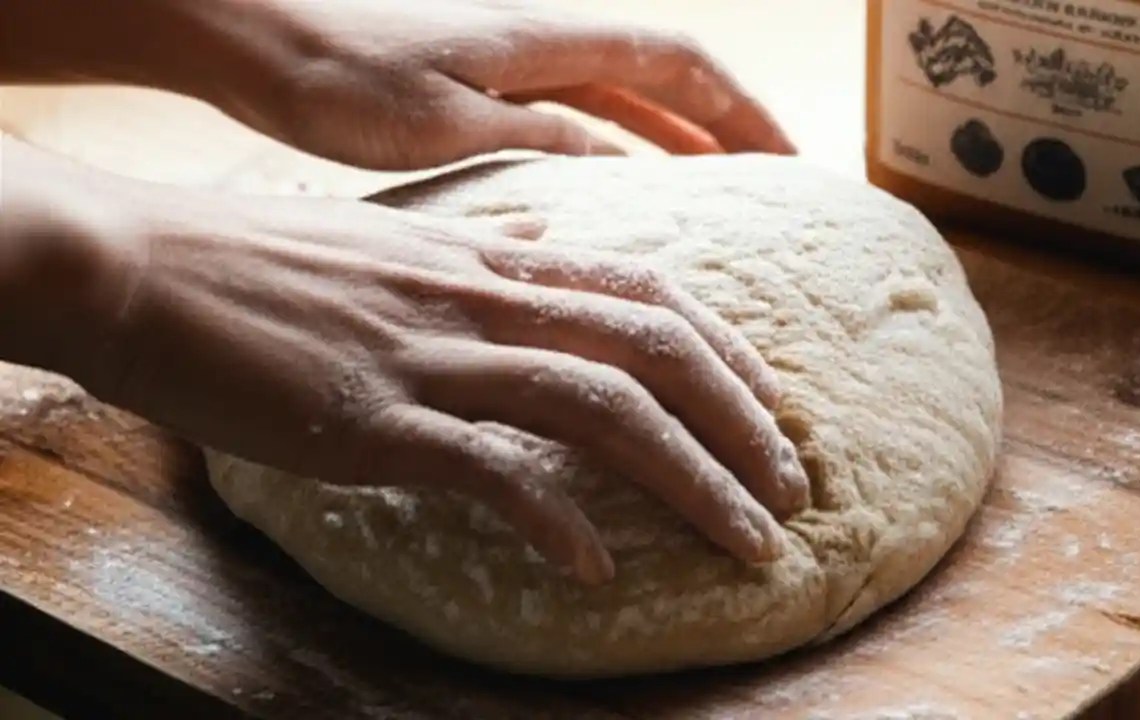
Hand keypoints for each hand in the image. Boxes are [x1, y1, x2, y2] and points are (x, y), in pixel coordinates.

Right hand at [77, 181, 806, 584]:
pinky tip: (593, 567)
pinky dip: (554, 519)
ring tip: (747, 539)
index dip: (726, 350)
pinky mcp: (374, 419)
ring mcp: (431, 358)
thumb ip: (478, 252)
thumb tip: (542, 246)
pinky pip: (490, 470)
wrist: (141, 268)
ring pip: (601, 407)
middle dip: (741, 420)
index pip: (645, 291)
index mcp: (486, 259)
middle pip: (652, 347)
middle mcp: (478, 299)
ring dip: (691, 477)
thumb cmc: (262, 263)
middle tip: (792, 487)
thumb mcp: (393, 243)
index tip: (769, 406)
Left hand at [207, 0, 795, 168]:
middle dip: (725, 126)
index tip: (787, 157)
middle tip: (774, 184)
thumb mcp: (446, 118)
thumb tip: (617, 160)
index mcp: (545, 41)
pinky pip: (577, 115)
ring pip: (622, 98)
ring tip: (722, 191)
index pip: (675, 65)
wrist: (255, 38)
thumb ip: (537, 136)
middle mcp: (542, 45)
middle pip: (662, 79)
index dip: (738, 110)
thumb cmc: (336, 74)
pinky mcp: (482, 89)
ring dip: (677, 139)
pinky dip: (619, 147)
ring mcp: (514, 66)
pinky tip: (625, 185)